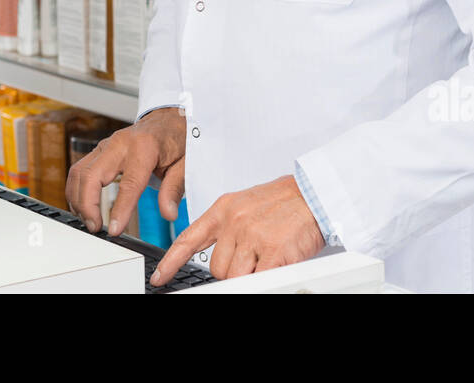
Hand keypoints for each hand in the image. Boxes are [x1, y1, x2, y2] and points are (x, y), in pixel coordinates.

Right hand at [65, 107, 185, 236]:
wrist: (167, 119)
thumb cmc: (176, 140)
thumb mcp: (184, 164)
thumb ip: (174, 189)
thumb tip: (168, 213)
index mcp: (145, 147)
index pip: (128, 183)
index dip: (120, 209)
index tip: (114, 230)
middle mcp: (120, 143)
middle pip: (92, 175)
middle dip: (88, 205)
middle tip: (96, 228)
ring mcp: (106, 145)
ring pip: (79, 172)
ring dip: (78, 200)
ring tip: (89, 221)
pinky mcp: (99, 150)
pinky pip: (79, 170)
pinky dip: (76, 190)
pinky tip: (83, 206)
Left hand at [150, 175, 324, 285]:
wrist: (313, 193)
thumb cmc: (283, 202)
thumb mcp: (244, 206)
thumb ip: (226, 229)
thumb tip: (216, 256)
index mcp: (223, 209)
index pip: (189, 239)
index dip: (171, 262)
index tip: (160, 277)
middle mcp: (234, 222)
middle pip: (216, 267)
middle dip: (231, 271)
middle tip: (252, 258)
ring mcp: (253, 236)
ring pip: (235, 277)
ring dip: (249, 275)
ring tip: (266, 258)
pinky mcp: (273, 251)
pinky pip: (258, 280)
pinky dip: (264, 278)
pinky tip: (274, 266)